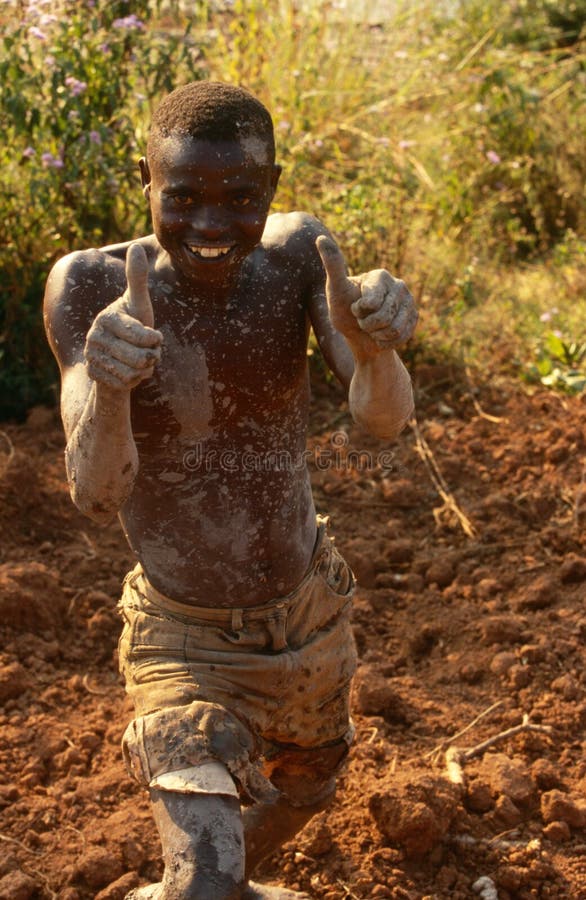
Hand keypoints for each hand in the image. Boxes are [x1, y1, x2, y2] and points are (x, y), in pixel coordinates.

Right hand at [85, 243, 161, 389]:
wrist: (116, 355)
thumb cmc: (133, 325)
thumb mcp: (139, 304)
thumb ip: (138, 278)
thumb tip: (137, 247)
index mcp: (106, 318)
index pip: (145, 337)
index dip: (156, 341)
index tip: (153, 337)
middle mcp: (94, 337)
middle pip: (140, 358)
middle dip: (151, 357)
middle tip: (147, 352)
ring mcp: (92, 357)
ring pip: (133, 373)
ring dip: (144, 370)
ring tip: (138, 360)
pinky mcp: (94, 375)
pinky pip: (125, 384)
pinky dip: (134, 381)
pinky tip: (129, 372)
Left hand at [316, 235, 416, 355]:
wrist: (357, 335)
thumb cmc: (344, 310)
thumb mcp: (335, 289)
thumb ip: (332, 265)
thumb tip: (320, 237)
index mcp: (381, 275)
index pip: (371, 303)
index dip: (358, 311)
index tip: (354, 306)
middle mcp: (399, 285)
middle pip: (384, 317)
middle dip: (367, 325)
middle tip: (362, 319)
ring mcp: (409, 302)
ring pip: (394, 328)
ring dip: (377, 334)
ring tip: (372, 327)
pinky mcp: (414, 318)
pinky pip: (402, 336)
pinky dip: (387, 341)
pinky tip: (381, 334)